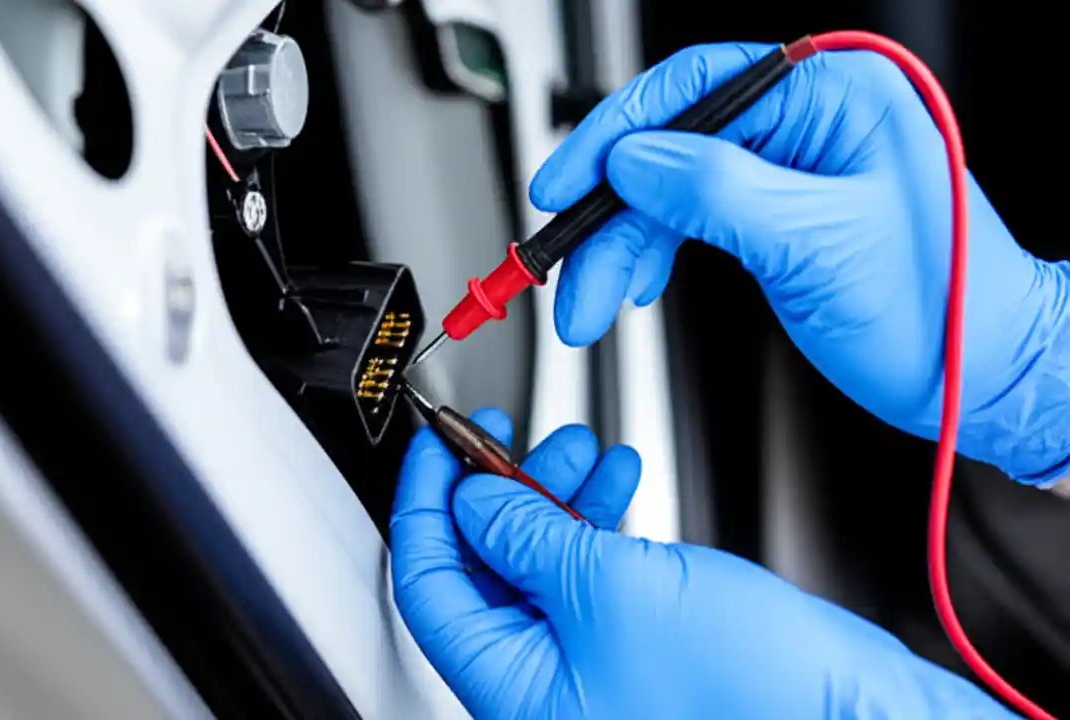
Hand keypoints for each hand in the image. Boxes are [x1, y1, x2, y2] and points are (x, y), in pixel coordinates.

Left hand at [391, 408, 1016, 718]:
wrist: (856, 715)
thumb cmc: (752, 691)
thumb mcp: (609, 586)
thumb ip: (526, 536)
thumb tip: (473, 499)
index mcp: (513, 690)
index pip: (430, 588)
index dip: (427, 507)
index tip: (436, 450)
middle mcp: (544, 688)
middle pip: (483, 574)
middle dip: (497, 491)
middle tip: (500, 436)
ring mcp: (592, 670)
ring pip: (540, 568)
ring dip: (552, 496)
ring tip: (575, 446)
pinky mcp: (637, 650)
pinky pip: (591, 579)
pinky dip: (596, 523)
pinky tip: (616, 482)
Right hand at [529, 42, 1069, 484]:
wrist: (974, 377)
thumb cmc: (937, 306)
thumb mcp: (815, 240)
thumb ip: (715, 190)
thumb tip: (633, 161)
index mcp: (834, 97)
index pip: (694, 88)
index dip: (615, 135)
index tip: (564, 182)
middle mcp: (806, 123)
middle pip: (668, 149)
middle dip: (611, 219)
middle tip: (572, 274)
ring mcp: (786, 170)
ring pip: (667, 193)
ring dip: (620, 250)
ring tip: (590, 304)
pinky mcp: (773, 215)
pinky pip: (689, 221)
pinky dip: (650, 257)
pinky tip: (631, 284)